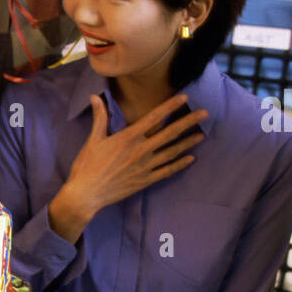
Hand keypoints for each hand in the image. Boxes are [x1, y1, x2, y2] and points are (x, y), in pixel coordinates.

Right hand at [47, 93, 205, 243]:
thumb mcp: (93, 139)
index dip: (170, 106)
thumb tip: (95, 97)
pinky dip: (179, 164)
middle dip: (188, 122)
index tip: (184, 97)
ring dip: (188, 142)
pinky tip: (190, 159)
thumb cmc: (87, 166)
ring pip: (172, 152)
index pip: (154, 117)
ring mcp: (145, 167)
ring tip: (202, 135)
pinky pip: (167, 171)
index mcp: (128, 137)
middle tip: (205, 113)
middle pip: (170, 133)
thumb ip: (99, 117)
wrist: (86, 194)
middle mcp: (140, 150)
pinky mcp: (145, 181)